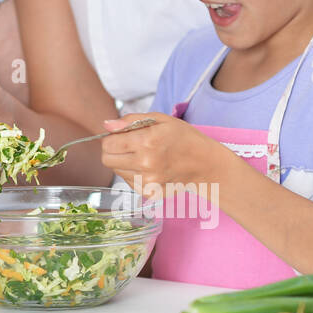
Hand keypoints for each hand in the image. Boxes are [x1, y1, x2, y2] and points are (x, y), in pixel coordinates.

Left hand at [99, 113, 224, 190]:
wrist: (206, 164)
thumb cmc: (184, 138)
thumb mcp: (160, 119)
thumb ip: (130, 120)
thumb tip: (106, 125)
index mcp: (147, 142)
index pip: (108, 144)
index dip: (112, 137)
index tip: (122, 135)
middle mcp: (145, 164)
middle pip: (107, 159)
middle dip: (113, 150)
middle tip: (129, 145)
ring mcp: (147, 182)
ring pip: (116, 171)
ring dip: (123, 162)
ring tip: (143, 156)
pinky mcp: (150, 193)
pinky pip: (128, 182)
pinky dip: (133, 174)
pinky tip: (149, 167)